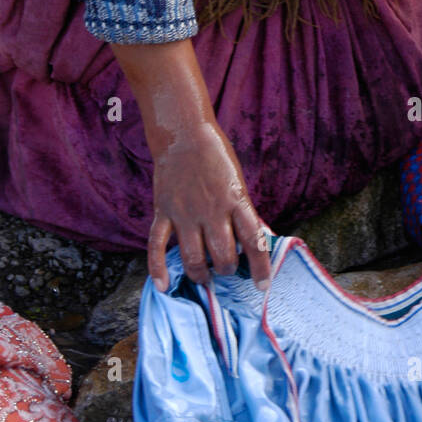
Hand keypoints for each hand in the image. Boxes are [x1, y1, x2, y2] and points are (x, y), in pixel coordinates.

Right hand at [147, 118, 271, 293]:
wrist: (184, 135)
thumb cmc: (217, 159)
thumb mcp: (240, 183)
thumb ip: (247, 214)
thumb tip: (263, 238)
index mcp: (236, 201)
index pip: (253, 241)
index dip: (261, 267)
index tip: (263, 285)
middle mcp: (212, 210)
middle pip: (223, 256)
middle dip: (227, 270)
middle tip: (227, 269)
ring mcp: (185, 213)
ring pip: (194, 258)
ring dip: (201, 274)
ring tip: (205, 276)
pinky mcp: (163, 212)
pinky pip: (157, 246)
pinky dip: (158, 269)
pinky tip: (164, 286)